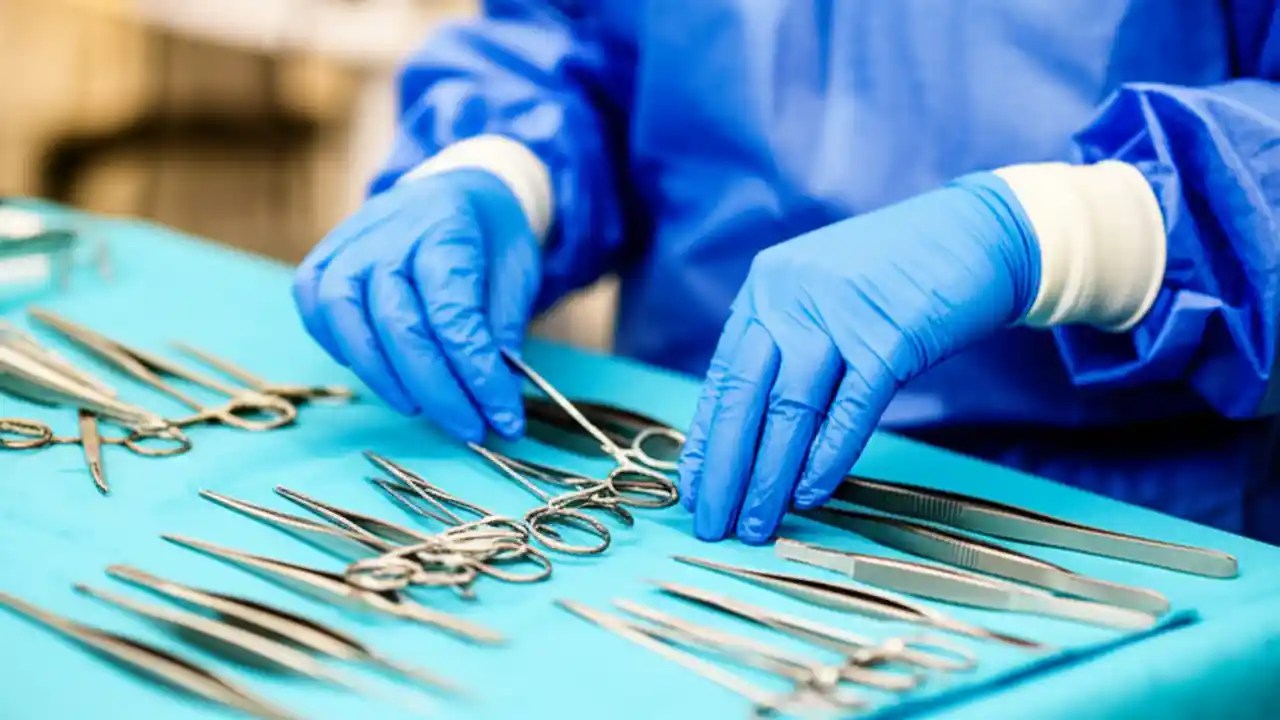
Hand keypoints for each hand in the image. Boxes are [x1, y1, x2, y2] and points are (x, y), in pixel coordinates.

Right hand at [293, 169, 539, 441]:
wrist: (455, 192)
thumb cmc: (488, 240)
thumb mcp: (517, 272)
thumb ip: (502, 329)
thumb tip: (493, 394)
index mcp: (445, 227)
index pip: (453, 313)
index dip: (478, 374)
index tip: (504, 416)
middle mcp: (386, 233)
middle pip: (399, 324)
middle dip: (438, 389)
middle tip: (470, 428)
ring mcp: (346, 245)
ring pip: (345, 319)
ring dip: (384, 377)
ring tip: (424, 409)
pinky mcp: (321, 263)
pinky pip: (318, 313)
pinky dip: (346, 351)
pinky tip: (383, 376)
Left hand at [677, 173, 1040, 542]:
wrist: (979, 234)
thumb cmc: (897, 275)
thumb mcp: (822, 295)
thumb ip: (785, 342)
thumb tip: (750, 426)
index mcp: (766, 286)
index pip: (722, 376)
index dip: (705, 439)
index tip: (691, 488)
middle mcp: (790, 297)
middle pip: (744, 398)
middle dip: (725, 470)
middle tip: (712, 523)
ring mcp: (838, 316)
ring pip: (790, 413)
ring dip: (769, 478)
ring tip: (755, 526)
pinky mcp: (889, 339)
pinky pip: (848, 413)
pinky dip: (826, 459)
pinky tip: (808, 495)